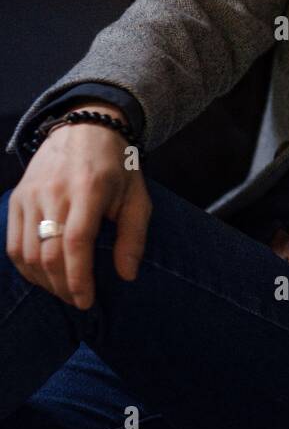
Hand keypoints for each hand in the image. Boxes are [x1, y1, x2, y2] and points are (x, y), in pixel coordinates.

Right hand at [6, 116, 151, 309]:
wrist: (85, 128)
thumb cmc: (116, 166)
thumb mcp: (137, 195)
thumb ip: (134, 236)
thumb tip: (127, 275)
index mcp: (89, 188)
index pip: (76, 242)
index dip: (79, 277)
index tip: (86, 300)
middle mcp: (55, 190)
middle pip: (48, 252)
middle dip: (63, 285)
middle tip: (78, 300)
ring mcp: (31, 193)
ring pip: (27, 252)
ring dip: (43, 280)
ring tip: (63, 290)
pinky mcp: (17, 197)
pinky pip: (13, 242)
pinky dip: (25, 266)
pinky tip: (42, 276)